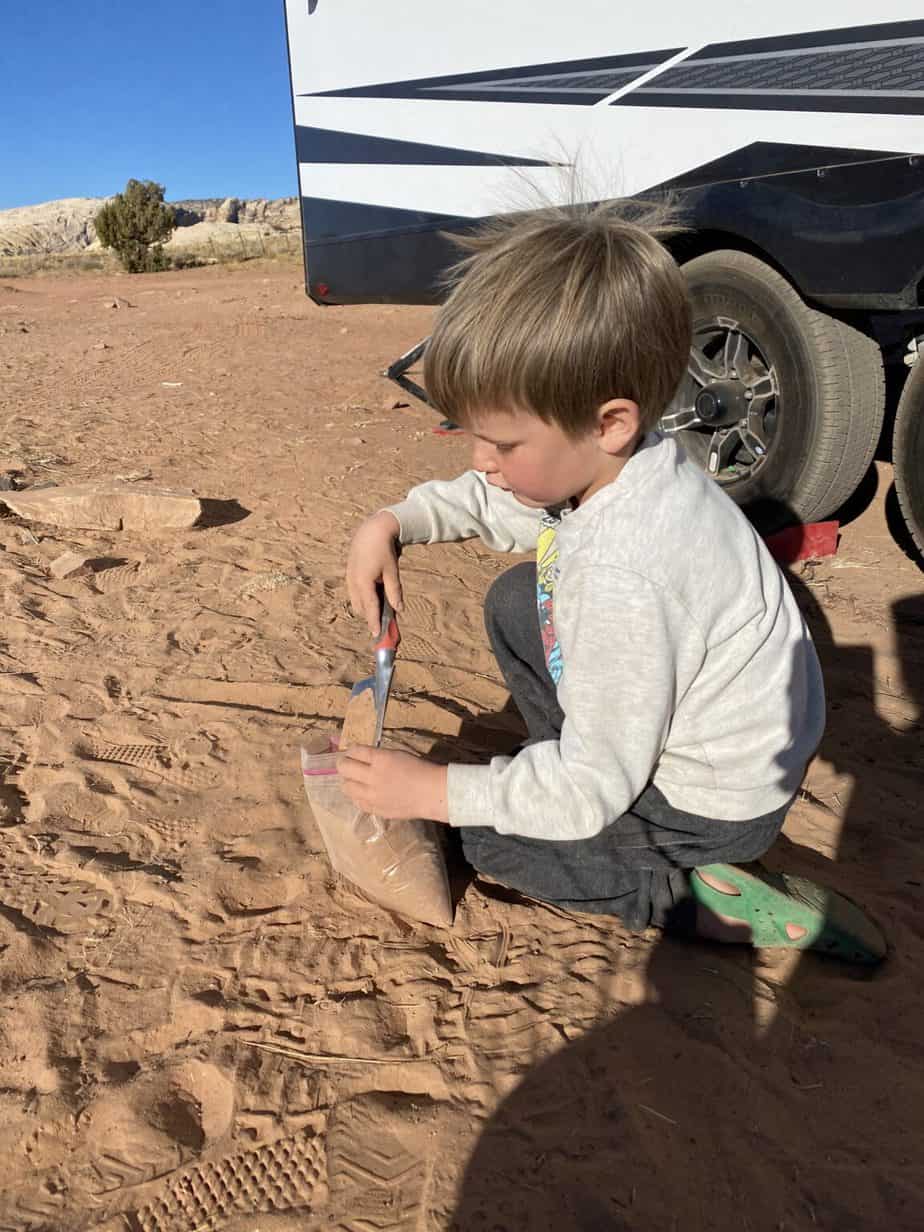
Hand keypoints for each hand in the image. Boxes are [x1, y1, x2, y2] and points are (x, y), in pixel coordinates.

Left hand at [337, 746, 448, 821]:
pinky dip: (357, 797)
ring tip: (354, 780)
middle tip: (346, 764)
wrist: (432, 793)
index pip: (355, 751)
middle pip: (344, 767)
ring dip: (348, 781)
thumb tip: (362, 756)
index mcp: (380, 759)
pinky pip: (357, 802)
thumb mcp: (398, 754)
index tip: (351, 752)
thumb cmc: (420, 769)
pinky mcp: (375, 809)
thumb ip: (379, 756)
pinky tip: (363, 794)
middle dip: (343, 763)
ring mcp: (372, 794)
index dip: (351, 750)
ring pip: (346, 787)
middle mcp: (372, 776)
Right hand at [346, 511, 403, 634]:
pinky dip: (365, 597)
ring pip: (357, 600)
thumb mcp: (392, 571)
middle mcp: (353, 582)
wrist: (372, 529)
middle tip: (386, 623)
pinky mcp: (350, 573)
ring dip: (368, 607)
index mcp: (363, 582)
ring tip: (381, 610)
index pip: (370, 608)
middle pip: (362, 607)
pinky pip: (356, 592)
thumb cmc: (384, 550)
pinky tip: (375, 596)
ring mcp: (350, 577)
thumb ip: (394, 591)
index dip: (374, 623)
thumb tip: (399, 609)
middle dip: (372, 616)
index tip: (378, 635)